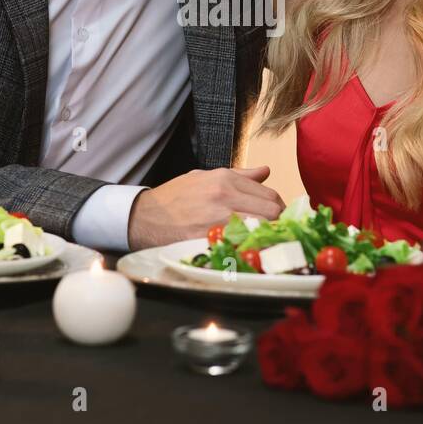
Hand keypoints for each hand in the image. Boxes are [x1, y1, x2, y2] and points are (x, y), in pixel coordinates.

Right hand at [126, 166, 283, 249]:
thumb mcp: (204, 177)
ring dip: (267, 237)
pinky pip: (242, 245)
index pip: (270, 195)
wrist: (144, 217)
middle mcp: (225, 196)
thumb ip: (239, 176)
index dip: (279, 210)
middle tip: (274, 233)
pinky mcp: (208, 239)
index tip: (277, 219)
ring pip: (263, 228)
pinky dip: (248, 249)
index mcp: (225, 179)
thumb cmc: (175, 198)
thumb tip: (265, 171)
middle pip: (273, 212)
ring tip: (262, 242)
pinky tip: (245, 252)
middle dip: (278, 224)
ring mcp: (217, 218)